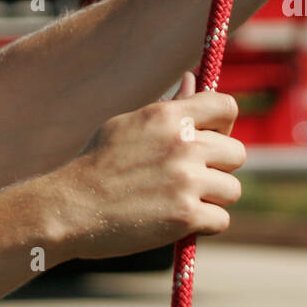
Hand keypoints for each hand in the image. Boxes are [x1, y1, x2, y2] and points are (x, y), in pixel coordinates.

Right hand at [49, 72, 245, 260]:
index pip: (227, 107)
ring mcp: (186, 181)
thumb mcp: (127, 126)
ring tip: (177, 203)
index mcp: (169, 116)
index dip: (223, 126)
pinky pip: (220, 220)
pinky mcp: (186, 217)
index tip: (209, 141)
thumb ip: (167, 107)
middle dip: (218, 169)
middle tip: (188, 181)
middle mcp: (183, 145)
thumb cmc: (95, 166)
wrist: (68, 208)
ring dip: (210, 200)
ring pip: (231, 191)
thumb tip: (192, 80)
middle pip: (237, 154)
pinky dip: (201, 226)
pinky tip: (174, 222)